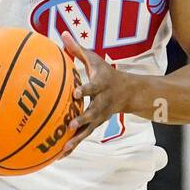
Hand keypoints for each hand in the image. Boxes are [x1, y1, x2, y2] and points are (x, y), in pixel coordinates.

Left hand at [60, 34, 130, 152]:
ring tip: (64, 148)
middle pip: (93, 112)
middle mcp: (102, 102)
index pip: (94, 87)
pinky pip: (84, 136)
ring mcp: (100, 116)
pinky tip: (59, 155)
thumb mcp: (95, 59)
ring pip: (88, 129)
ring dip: (77, 139)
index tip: (76, 93)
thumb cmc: (107, 73)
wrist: (130, 92)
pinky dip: (74, 145)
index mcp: (102, 85)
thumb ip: (78, 49)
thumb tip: (62, 33)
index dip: (86, 90)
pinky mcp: (96, 125)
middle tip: (71, 125)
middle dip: (83, 119)